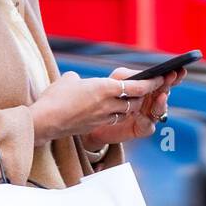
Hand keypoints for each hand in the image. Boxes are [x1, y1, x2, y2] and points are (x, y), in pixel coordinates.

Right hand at [29, 70, 160, 145]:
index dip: (151, 84)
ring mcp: (103, 117)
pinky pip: (113, 120)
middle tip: (142, 91)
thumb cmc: (54, 98)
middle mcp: (108, 103)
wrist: (45, 121)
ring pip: (125, 112)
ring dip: (129, 107)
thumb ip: (78, 79)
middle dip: (141, 97)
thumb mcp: (68, 80)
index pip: (136, 86)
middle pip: (134, 102)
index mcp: (104, 87)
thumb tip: (77, 80)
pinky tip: (111, 111)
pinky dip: (116, 115)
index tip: (160, 79)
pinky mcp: (96, 126)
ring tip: (127, 100)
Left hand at [81, 67, 186, 149]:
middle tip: (172, 77)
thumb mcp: (117, 80)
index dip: (173, 76)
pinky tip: (142, 115)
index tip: (178, 69)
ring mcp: (148, 116)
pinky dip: (146, 121)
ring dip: (161, 103)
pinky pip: (149, 126)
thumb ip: (131, 76)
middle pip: (165, 93)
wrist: (97, 117)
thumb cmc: (109, 96)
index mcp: (150, 89)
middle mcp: (152, 102)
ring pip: (160, 110)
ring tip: (161, 95)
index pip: (165, 81)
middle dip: (170, 85)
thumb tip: (148, 77)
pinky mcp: (141, 129)